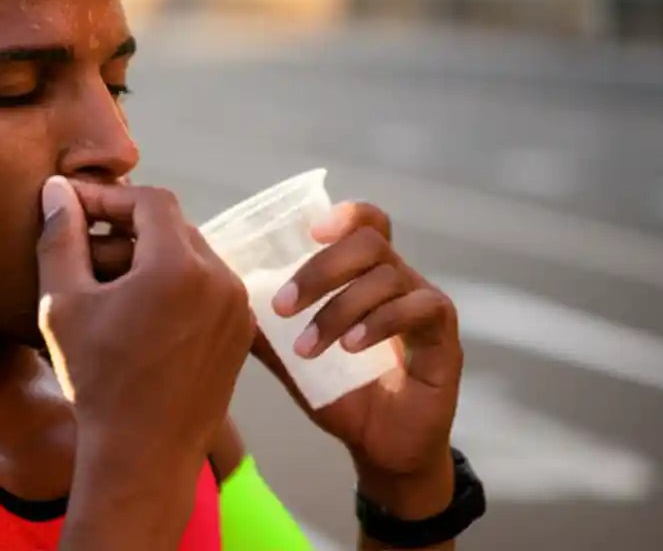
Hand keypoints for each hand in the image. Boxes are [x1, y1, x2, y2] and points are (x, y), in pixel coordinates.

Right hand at [37, 177, 254, 456]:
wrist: (143, 456)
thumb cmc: (96, 380)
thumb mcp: (63, 304)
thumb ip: (61, 238)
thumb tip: (58, 191)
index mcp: (179, 265)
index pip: (149, 199)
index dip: (108, 196)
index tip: (74, 206)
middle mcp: (220, 278)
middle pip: (173, 225)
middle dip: (129, 225)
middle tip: (86, 238)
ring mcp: (238, 307)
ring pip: (193, 256)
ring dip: (153, 255)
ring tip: (109, 276)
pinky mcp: (242, 333)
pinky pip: (209, 288)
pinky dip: (176, 284)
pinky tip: (140, 307)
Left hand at [260, 201, 462, 516]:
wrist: (382, 448)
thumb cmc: (342, 393)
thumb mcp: (294, 361)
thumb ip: (264, 332)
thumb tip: (219, 307)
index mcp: (367, 275)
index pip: (366, 223)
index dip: (344, 216)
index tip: (309, 231)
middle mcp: (399, 280)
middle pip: (369, 242)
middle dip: (321, 269)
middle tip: (283, 306)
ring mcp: (424, 303)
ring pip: (385, 278)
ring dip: (338, 310)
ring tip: (307, 348)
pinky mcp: (443, 335)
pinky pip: (418, 308)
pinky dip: (379, 323)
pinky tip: (351, 348)